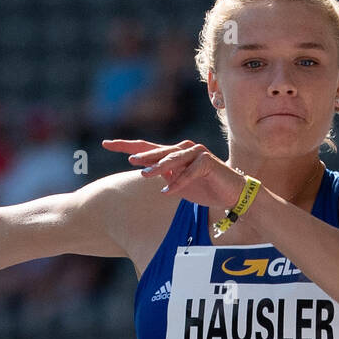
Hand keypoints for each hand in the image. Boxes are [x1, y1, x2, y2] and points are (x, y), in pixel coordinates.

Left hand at [102, 138, 247, 210]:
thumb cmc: (206, 188)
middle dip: (143, 155)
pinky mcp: (207, 163)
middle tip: (129, 161)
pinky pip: (190, 173)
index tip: (106, 144)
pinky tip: (169, 192)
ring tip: (145, 176)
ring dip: (159, 168)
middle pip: (159, 150)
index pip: (146, 148)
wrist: (232, 194)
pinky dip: (180, 182)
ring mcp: (197, 154)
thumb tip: (146, 172)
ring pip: (174, 160)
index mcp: (174, 155)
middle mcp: (184, 150)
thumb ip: (165, 176)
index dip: (125, 145)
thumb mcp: (180, 184)